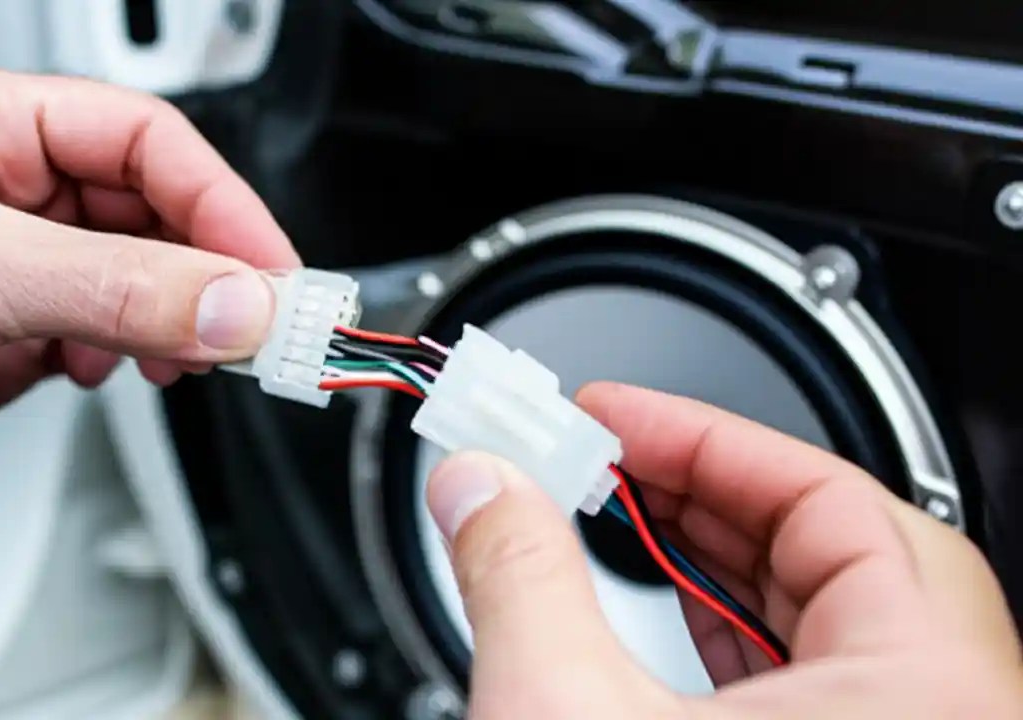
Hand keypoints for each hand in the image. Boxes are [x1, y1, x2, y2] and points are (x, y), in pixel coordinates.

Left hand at [0, 62, 297, 537]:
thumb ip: (113, 288)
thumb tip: (233, 299)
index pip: (143, 142)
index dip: (217, 202)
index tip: (268, 270)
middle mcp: (3, 193)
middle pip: (153, 211)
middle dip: (208, 268)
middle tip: (258, 324)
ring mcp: (9, 272)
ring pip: (140, 278)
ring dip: (178, 317)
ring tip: (191, 354)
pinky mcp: (8, 342)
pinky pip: (110, 335)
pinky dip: (135, 356)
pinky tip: (115, 370)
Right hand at [426, 383, 1022, 718]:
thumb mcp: (562, 715)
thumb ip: (514, 578)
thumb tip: (477, 486)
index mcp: (925, 696)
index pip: (833, 500)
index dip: (703, 437)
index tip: (612, 416)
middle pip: (839, 544)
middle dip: (705, 484)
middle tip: (609, 456)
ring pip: (829, 613)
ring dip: (714, 550)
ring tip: (619, 513)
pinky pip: (814, 675)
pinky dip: (733, 626)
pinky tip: (662, 604)